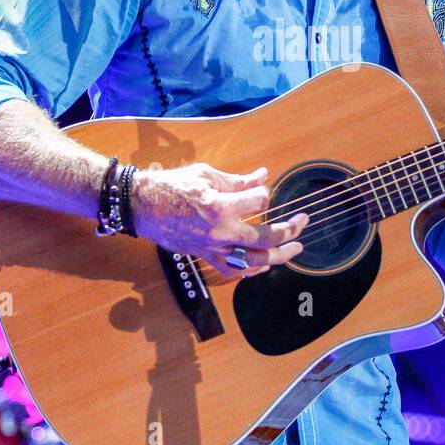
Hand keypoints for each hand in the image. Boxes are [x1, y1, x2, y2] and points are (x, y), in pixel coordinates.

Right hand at [131, 163, 307, 278]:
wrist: (142, 206)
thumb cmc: (172, 186)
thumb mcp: (207, 174)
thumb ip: (238, 180)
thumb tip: (263, 175)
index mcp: (219, 205)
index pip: (258, 200)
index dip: (264, 193)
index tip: (261, 189)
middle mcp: (219, 231)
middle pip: (265, 237)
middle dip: (289, 229)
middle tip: (302, 221)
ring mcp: (212, 248)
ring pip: (254, 260)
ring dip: (279, 256)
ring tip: (295, 248)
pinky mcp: (205, 256)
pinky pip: (233, 270)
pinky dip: (253, 270)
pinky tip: (266, 264)